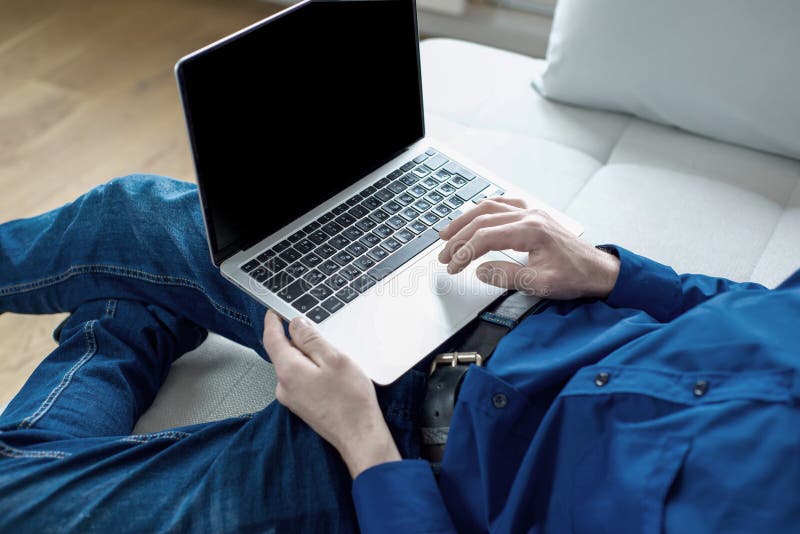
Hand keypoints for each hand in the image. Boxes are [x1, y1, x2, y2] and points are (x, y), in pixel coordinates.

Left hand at [262, 310, 400, 477]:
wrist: (359, 436)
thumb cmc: (350, 400)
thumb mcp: (334, 359)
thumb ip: (311, 339)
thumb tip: (295, 324)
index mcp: (288, 370)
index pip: (271, 339)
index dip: (272, 322)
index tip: (273, 312)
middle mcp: (283, 386)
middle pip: (284, 352)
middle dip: (298, 340)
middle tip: (322, 335)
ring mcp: (291, 398)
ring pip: (294, 367)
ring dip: (309, 357)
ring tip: (334, 361)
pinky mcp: (302, 406)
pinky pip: (301, 380)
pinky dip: (312, 371)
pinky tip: (332, 376)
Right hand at [438, 197, 619, 299]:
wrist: (599, 270)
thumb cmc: (575, 276)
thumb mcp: (541, 284)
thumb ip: (507, 277)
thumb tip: (480, 271)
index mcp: (531, 231)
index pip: (485, 237)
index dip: (464, 252)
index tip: (452, 267)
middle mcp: (530, 216)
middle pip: (482, 220)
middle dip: (458, 239)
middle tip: (444, 255)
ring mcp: (532, 212)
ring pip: (489, 207)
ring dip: (465, 220)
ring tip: (447, 234)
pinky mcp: (534, 215)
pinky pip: (503, 204)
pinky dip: (483, 209)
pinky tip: (474, 216)